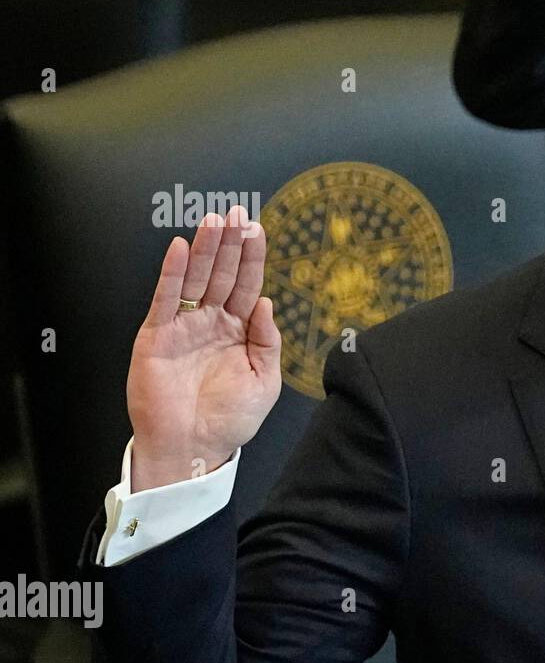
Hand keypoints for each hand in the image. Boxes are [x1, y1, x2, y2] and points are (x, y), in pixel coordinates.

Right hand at [126, 206, 281, 491]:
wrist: (195, 448)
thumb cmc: (229, 420)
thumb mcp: (265, 380)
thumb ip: (268, 340)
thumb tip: (268, 302)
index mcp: (238, 331)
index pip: (247, 286)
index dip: (252, 258)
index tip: (258, 230)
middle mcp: (211, 323)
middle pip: (222, 274)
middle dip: (230, 244)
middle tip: (238, 214)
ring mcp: (184, 327)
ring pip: (196, 279)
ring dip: (205, 249)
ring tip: (214, 221)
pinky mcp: (158, 336)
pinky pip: (166, 298)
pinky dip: (172, 273)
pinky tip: (181, 248)